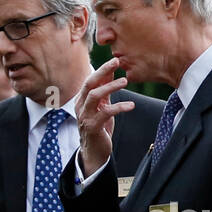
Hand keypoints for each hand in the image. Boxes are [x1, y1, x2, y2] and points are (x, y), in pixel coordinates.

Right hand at [76, 58, 133, 175]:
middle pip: (89, 84)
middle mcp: (81, 107)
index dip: (102, 69)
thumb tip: (111, 70)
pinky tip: (131, 105)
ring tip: (125, 81)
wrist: (94, 151)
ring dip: (110, 86)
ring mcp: (85, 117)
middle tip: (117, 62)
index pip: (90, 80)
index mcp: (82, 100)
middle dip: (103, 71)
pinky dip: (119, 107)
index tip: (115, 60)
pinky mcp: (93, 127)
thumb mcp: (102, 105)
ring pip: (94, 96)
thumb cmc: (99, 126)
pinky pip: (106, 113)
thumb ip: (105, 89)